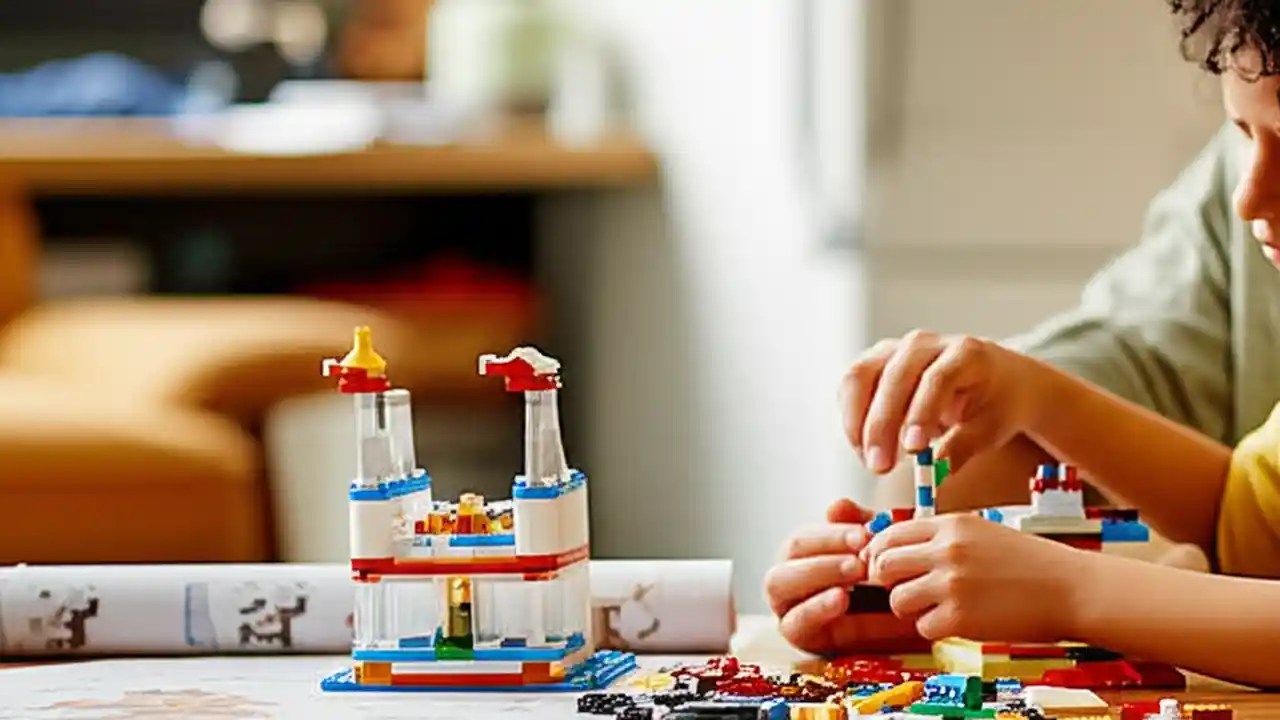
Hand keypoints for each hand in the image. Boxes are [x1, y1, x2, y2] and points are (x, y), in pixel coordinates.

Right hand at [764, 499, 917, 654]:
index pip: (805, 537)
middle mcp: (788, 577)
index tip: (865, 534)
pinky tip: (841, 598)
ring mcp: (787, 606)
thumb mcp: (876, 552)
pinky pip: (794, 623)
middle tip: (861, 556)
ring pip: (779, 583)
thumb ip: (859, 526)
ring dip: (817, 573)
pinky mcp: (798, 636)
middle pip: (788, 555)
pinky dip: (816, 609)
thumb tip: (838, 506)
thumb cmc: (883, 587)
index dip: (831, 534)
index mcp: (803, 555)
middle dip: (824, 551)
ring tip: (855, 571)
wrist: (903, 623)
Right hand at [838, 330, 1042, 473]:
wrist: (995, 377)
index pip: (937, 379)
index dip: (921, 413)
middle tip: (879, 466)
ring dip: (856, 421)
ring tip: (867, 460)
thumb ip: (962, 447)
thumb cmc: (996, 401)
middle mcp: (924, 344)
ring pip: (861, 376)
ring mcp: (895, 349)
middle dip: (881, 425)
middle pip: (894, 377)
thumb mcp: (992, 427)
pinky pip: (852, 384)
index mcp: (964, 353)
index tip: (913, 450)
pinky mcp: (875, 361)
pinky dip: (852, 417)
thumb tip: (936, 471)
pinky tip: (862, 446)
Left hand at [862, 514, 1083, 641]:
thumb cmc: (1032, 563)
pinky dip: (934, 628)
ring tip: (933, 608)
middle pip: (883, 565)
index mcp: (951, 526)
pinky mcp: (960, 618)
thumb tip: (903, 550)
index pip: (890, 534)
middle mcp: (946, 551)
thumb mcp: (983, 532)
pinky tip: (956, 622)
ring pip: (897, 599)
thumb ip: (943, 538)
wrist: (1071, 589)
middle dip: (886, 580)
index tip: (880, 563)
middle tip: (902, 588)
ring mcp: (951, 584)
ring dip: (910, 608)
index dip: (879, 552)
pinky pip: (923, 627)